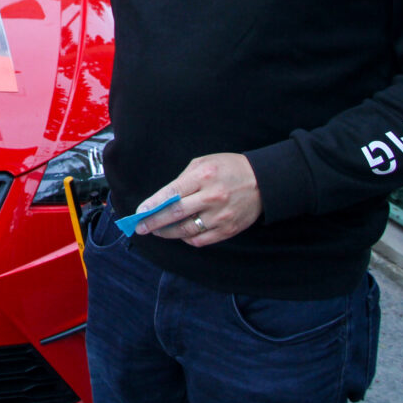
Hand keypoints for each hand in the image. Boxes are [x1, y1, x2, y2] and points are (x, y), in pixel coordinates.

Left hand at [132, 153, 261, 246]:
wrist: (263, 181)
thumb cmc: (229, 168)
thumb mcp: (204, 163)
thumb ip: (183, 179)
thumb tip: (163, 197)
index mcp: (203, 176)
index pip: (171, 193)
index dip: (153, 204)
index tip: (139, 212)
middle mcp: (211, 197)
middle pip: (175, 213)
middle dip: (154, 222)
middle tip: (140, 227)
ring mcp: (220, 216)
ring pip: (186, 230)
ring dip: (167, 232)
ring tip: (157, 230)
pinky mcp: (228, 230)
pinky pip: (201, 239)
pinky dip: (187, 238)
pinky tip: (179, 234)